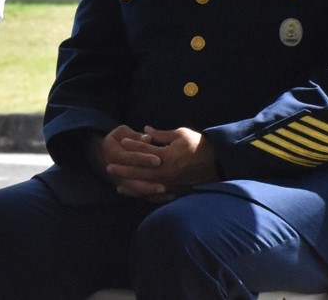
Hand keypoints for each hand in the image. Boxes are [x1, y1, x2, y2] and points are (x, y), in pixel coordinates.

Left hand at [97, 124, 217, 199]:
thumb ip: (161, 134)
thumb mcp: (181, 134)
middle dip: (124, 169)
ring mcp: (172, 183)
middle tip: (108, 167)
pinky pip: (159, 195)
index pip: (144, 151)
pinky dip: (147, 195)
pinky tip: (139, 196)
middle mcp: (167, 171)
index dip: (132, 146)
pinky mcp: (177, 191)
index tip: (120, 143)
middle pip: (141, 171)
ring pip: (147, 186)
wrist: (219, 163)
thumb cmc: (199, 146)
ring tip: (118, 186)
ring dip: (132, 185)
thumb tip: (145, 130)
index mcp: (167, 156)